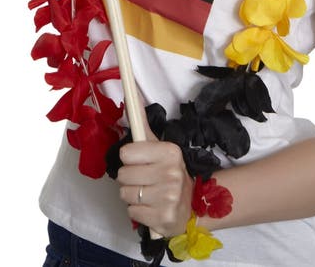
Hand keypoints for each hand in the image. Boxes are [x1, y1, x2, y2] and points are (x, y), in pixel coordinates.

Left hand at [116, 120, 192, 238]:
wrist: (192, 205)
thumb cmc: (168, 171)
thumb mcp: (158, 145)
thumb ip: (142, 123)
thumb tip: (130, 97)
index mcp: (170, 152)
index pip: (125, 153)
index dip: (129, 159)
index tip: (139, 161)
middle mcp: (171, 173)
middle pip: (122, 175)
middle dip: (128, 179)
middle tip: (143, 180)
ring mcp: (169, 198)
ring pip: (125, 194)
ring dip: (131, 196)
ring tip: (146, 193)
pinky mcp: (164, 218)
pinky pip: (132, 213)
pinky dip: (137, 211)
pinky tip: (150, 207)